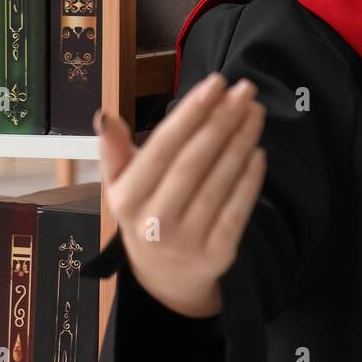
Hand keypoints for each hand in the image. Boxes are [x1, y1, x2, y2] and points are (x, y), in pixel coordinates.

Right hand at [96, 72, 266, 317]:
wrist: (165, 278)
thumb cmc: (146, 213)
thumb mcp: (122, 187)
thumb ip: (114, 151)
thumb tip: (104, 116)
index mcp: (127, 199)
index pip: (162, 148)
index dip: (191, 114)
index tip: (216, 83)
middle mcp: (153, 222)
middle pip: (194, 162)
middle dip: (222, 121)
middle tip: (246, 90)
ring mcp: (187, 241)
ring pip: (219, 182)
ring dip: (241, 142)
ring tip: (255, 111)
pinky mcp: (217, 254)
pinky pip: (238, 210)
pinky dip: (249, 179)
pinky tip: (258, 151)